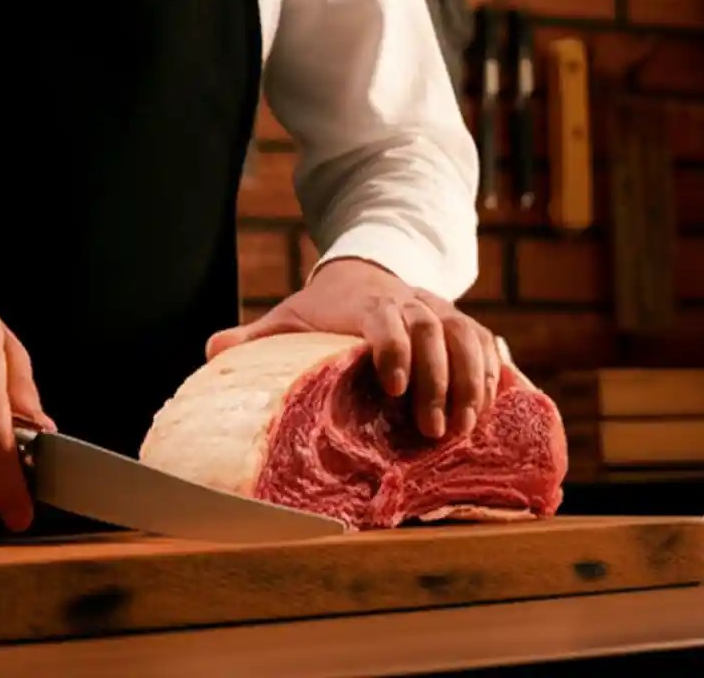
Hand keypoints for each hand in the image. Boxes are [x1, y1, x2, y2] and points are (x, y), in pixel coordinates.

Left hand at [207, 258, 499, 439]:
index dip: (392, 349)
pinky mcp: (462, 324)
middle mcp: (410, 302)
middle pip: (432, 332)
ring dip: (471, 382)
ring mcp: (441, 311)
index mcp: (368, 303)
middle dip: (438, 380)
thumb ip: (256, 337)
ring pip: (466, 337)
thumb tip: (211, 351)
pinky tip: (490, 408)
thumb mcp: (291, 318)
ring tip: (464, 429)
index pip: (386, 320)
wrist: (366, 273)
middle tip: (433, 429)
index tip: (392, 386)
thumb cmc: (324, 309)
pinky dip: (492, 373)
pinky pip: (486, 343)